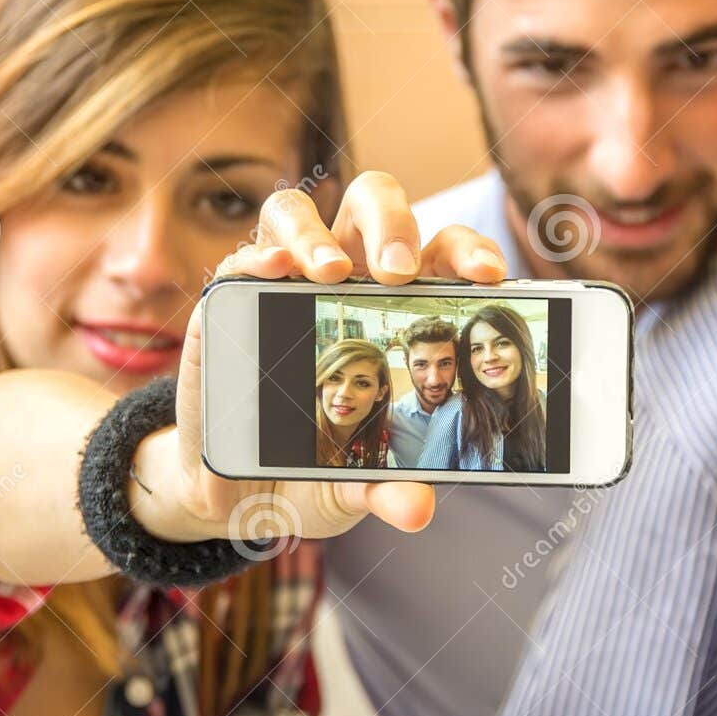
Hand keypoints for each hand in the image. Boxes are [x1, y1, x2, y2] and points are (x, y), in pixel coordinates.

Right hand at [136, 170, 507, 544]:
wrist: (234, 492)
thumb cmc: (311, 468)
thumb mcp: (356, 485)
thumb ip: (389, 489)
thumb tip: (419, 508)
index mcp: (396, 306)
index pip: (440, 254)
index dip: (467, 253)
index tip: (488, 277)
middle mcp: (342, 278)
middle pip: (373, 207)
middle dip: (393, 225)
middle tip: (399, 273)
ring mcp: (280, 285)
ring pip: (296, 215)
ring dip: (316, 234)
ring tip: (332, 272)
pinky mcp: (228, 304)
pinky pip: (241, 259)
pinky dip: (258, 254)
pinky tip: (275, 268)